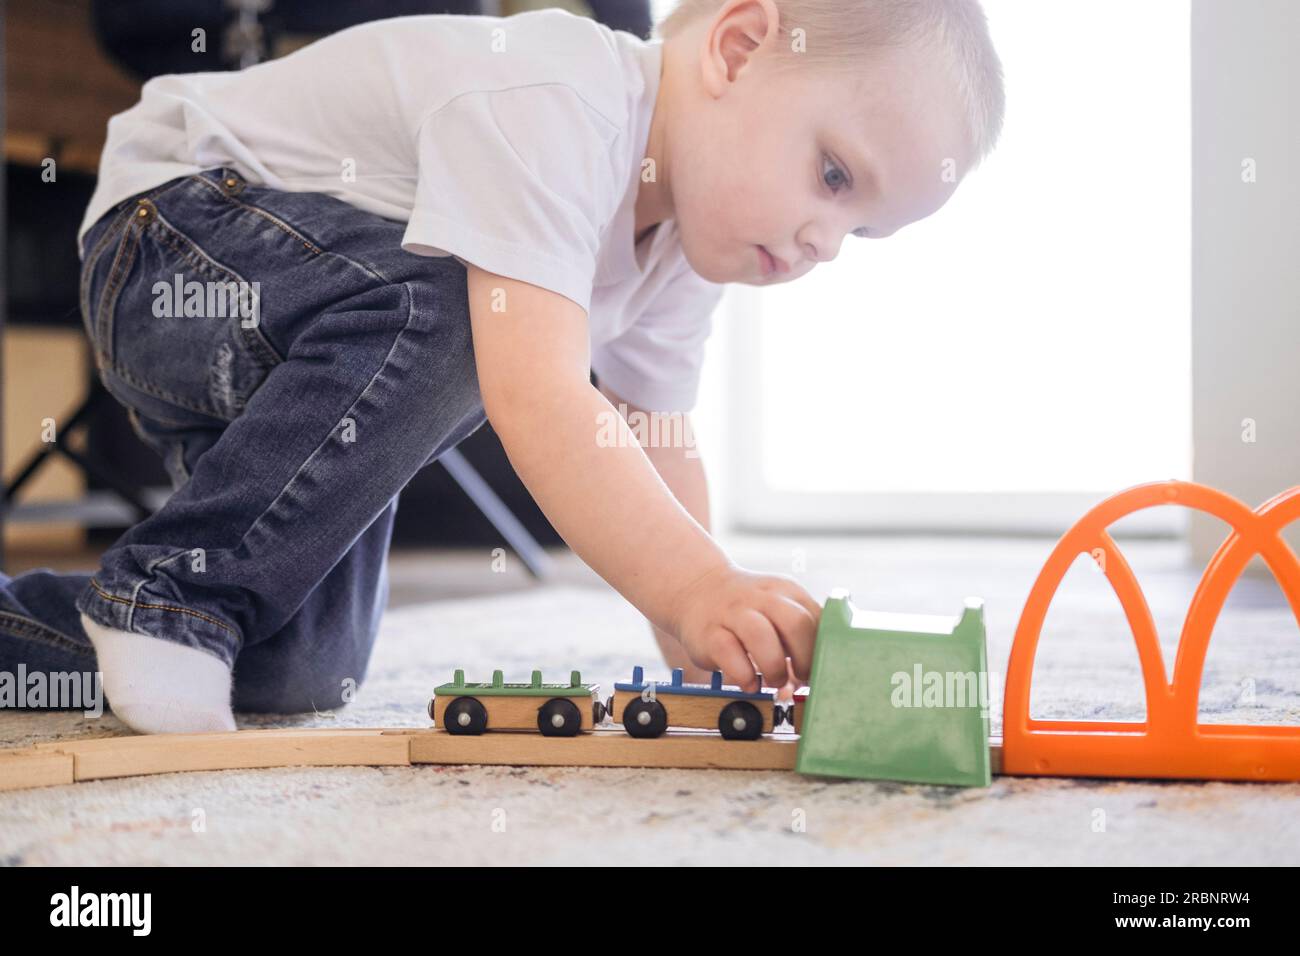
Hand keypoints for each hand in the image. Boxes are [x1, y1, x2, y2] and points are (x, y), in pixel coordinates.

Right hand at [672, 563, 820, 691]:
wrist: (698, 588)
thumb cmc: (747, 610)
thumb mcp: (778, 608)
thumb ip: (801, 633)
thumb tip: (820, 673)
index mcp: (787, 592)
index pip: (818, 619)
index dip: (823, 650)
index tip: (820, 669)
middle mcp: (762, 597)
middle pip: (796, 622)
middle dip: (804, 658)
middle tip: (799, 676)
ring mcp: (734, 612)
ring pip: (761, 635)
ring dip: (774, 667)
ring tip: (774, 680)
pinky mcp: (709, 632)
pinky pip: (729, 653)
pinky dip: (744, 675)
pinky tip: (749, 682)